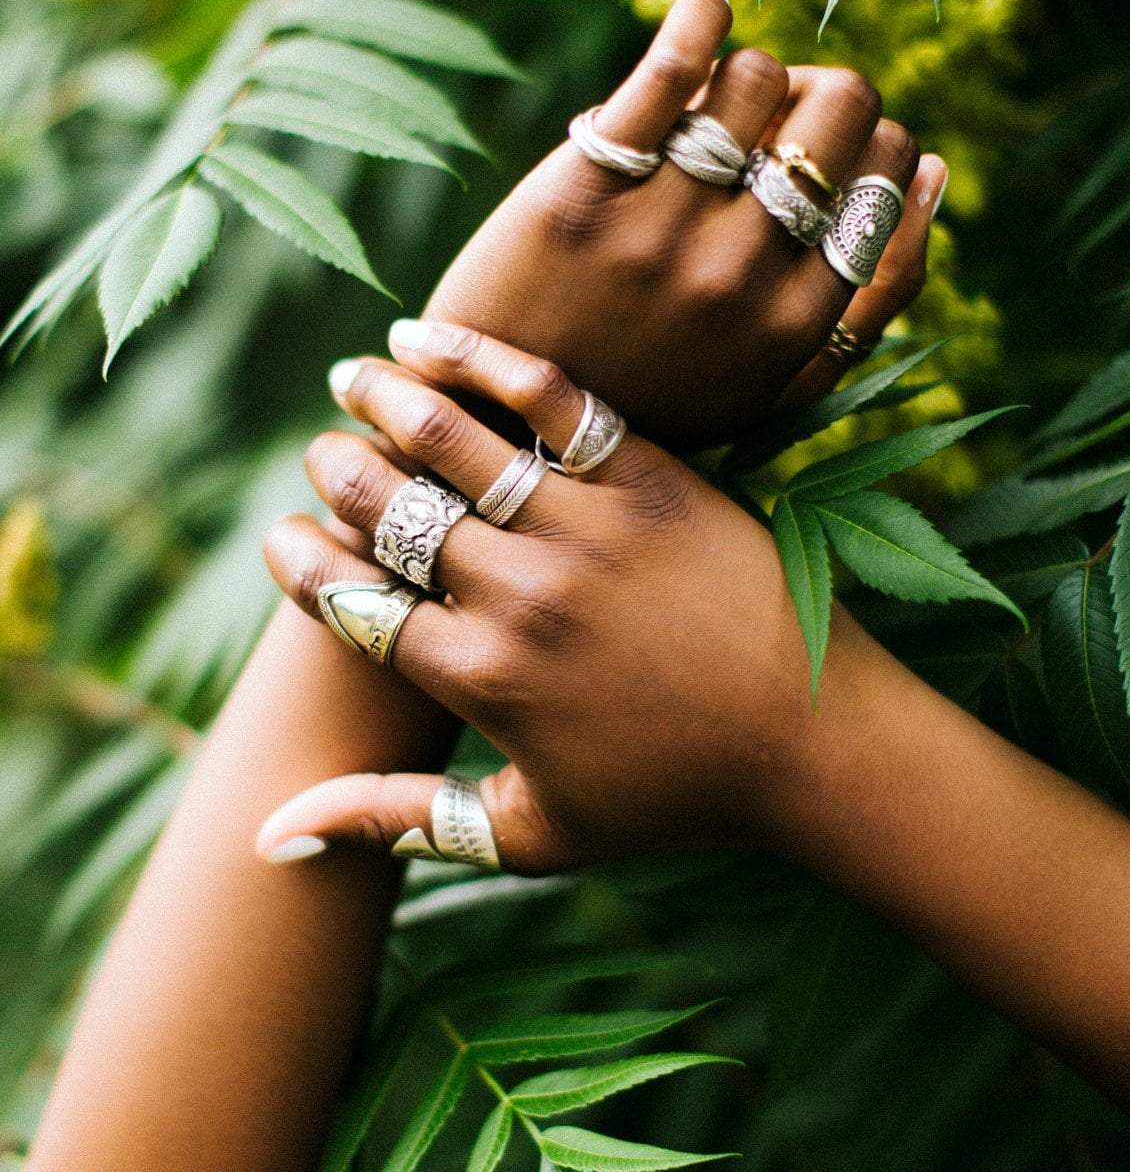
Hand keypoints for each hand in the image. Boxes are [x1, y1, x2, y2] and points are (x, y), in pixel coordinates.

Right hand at [258, 326, 884, 871]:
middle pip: (383, 508)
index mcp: (481, 682)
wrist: (816, 743)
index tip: (285, 536)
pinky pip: (548, 399)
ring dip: (378, 397)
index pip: (346, 599)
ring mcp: (586, 531)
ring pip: (446, 438)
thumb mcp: (528, 833)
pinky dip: (477, 358)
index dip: (297, 558)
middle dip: (331, 471)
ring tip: (352, 378)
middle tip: (325, 455)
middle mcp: (520, 598)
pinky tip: (426, 338)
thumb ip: (398, 820)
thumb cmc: (670, 797)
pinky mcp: (649, 477)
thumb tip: (272, 833)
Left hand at [422, 0, 944, 446]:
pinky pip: (664, 71)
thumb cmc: (652, 399)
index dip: (864, 140)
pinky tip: (702, 12)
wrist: (504, 426)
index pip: (886, 171)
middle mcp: (740, 276)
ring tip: (713, 103)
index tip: (820, 152)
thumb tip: (934, 169)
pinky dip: (696, 21)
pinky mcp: (579, 194)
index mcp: (796, 323)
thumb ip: (868, 300)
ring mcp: (659, 233)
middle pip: (838, 107)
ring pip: (755, 78)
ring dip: (744, 74)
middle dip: (818, 93)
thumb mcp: (773, 384)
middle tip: (772, 120)